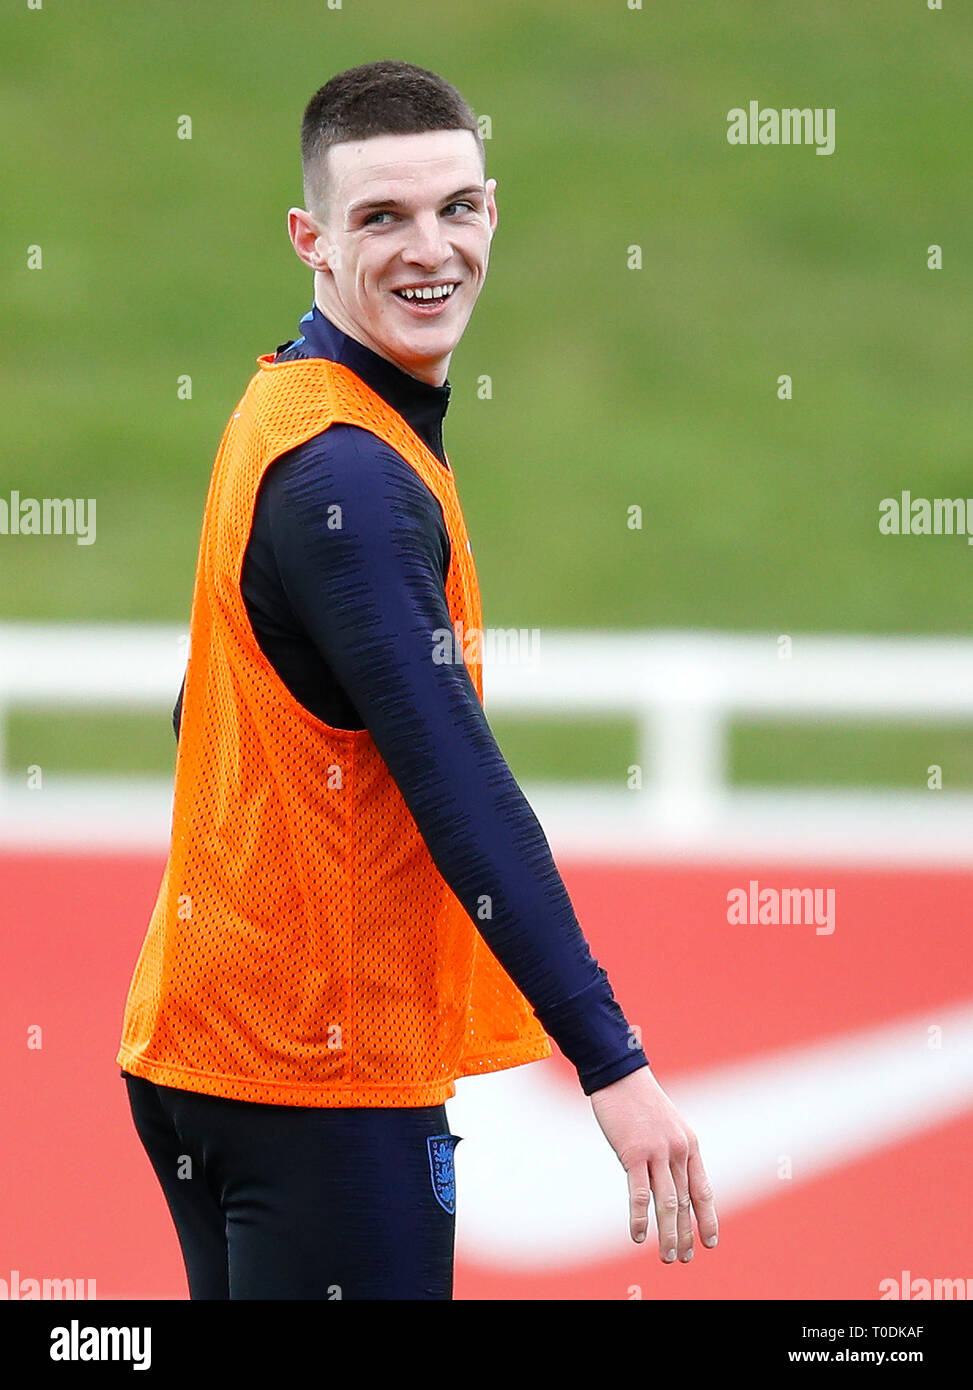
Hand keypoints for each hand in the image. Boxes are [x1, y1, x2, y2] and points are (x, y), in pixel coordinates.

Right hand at [589, 1064, 718, 1262]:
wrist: (620, 1076)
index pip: (702, 1190)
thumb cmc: (639, 1101)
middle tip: (685, 1257)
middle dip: (686, 1233)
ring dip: (669, 1233)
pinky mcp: (633, 1153)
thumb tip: (670, 1181)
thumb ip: (669, 1153)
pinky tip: (638, 1235)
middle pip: (685, 1202)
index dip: (706, 1218)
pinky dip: (640, 1218)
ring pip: (668, 1202)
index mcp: (688, 1144)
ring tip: (668, 1256)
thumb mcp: (664, 1126)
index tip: (709, 1242)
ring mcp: (657, 1152)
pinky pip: (640, 1193)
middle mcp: (678, 1151)